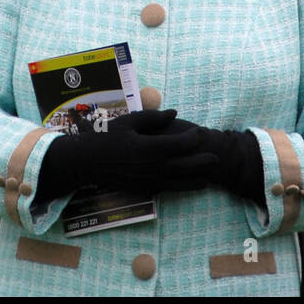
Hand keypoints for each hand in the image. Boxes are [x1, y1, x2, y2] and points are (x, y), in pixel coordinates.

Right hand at [110, 115, 263, 202]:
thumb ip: (154, 117)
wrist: (86, 161)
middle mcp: (151, 166)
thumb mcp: (129, 121)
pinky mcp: (141, 188)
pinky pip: (165, 189)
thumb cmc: (106, 136)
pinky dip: (178, 188)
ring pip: (177, 182)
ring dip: (194, 180)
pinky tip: (185, 186)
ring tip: (208, 179)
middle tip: (216, 157)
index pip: (180, 144)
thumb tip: (174, 113)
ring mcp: (147, 180)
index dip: (193, 137)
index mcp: (149, 147)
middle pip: (184, 165)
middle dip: (202, 161)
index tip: (199, 131)